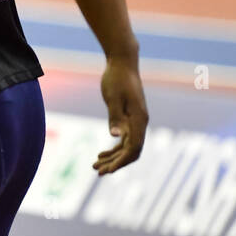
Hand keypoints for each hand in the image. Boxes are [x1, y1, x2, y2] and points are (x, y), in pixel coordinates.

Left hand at [94, 55, 147, 174]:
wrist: (122, 63)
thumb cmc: (116, 78)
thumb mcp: (112, 97)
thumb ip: (115, 116)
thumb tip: (115, 136)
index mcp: (139, 119)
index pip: (133, 148)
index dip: (121, 161)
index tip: (107, 170)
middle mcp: (140, 123)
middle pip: (131, 151)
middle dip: (116, 163)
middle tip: (97, 171)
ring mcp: (136, 121)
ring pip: (127, 147)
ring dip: (113, 157)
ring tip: (95, 165)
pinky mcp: (129, 118)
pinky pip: (124, 139)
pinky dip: (114, 148)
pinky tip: (101, 153)